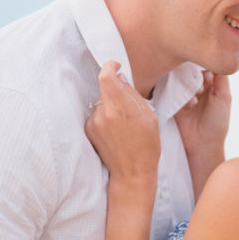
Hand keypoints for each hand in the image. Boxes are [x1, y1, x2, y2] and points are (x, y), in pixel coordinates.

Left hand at [85, 61, 159, 184]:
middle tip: (128, 103)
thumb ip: (132, 94)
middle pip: (104, 87)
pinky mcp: (89, 130)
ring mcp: (94, 122)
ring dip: (111, 105)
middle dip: (115, 89)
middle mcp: (104, 113)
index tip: (116, 66)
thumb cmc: (147, 145)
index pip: (106, 76)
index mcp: (121, 107)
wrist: (132, 172)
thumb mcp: (149, 116)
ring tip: (124, 123)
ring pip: (101, 101)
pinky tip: (116, 131)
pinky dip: (105, 116)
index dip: (110, 66)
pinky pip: (97, 114)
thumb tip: (121, 78)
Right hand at [175, 71, 230, 158]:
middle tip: (201, 89)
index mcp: (210, 84)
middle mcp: (196, 86)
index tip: (208, 77)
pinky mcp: (172, 100)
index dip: (205, 66)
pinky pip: (170, 88)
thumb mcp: (224, 97)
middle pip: (190, 69)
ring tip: (197, 98)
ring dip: (188, 85)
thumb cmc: (217, 122)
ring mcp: (183, 93)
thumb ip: (221, 77)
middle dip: (195, 75)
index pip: (203, 64)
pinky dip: (180, 94)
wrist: (202, 144)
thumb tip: (216, 57)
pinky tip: (190, 105)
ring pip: (180, 77)